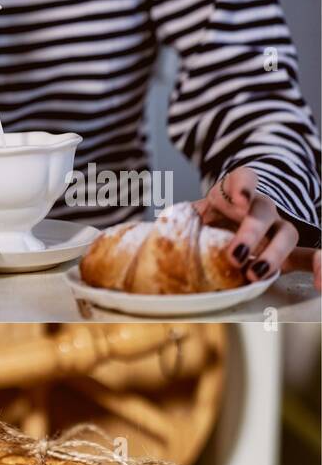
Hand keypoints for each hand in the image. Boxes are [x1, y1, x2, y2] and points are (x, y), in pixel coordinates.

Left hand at [194, 166, 318, 289]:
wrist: (236, 213)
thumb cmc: (212, 216)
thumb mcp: (195, 209)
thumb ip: (182, 216)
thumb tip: (158, 230)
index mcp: (239, 193)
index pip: (244, 179)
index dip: (242, 186)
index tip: (237, 196)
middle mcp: (262, 208)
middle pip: (262, 215)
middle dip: (250, 234)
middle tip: (234, 254)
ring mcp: (278, 228)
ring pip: (286, 235)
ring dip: (273, 255)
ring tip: (255, 273)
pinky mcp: (290, 250)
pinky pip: (310, 256)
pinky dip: (318, 267)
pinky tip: (321, 284)